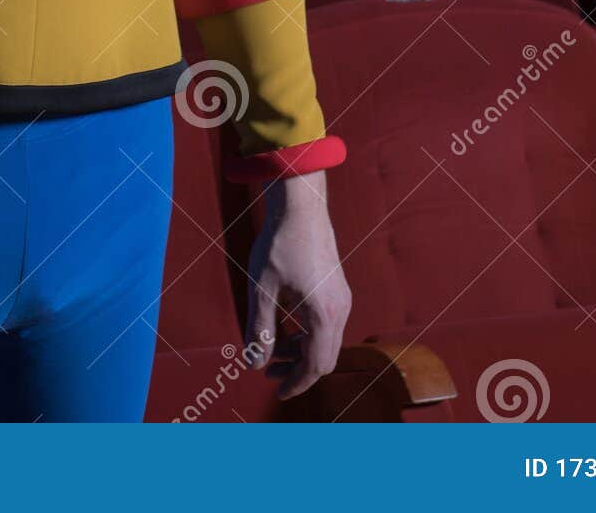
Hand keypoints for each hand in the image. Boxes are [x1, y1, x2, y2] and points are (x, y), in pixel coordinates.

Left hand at [244, 169, 351, 402]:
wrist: (301, 203)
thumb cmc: (280, 243)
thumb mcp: (263, 288)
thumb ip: (260, 329)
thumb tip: (254, 363)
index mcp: (324, 315)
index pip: (315, 365)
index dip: (296, 383)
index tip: (277, 392)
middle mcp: (340, 309)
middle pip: (324, 356)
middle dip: (296, 369)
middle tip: (267, 371)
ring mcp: (341, 297)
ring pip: (324, 339)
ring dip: (299, 350)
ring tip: (270, 350)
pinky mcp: (336, 287)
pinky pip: (325, 322)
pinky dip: (306, 332)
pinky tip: (283, 325)